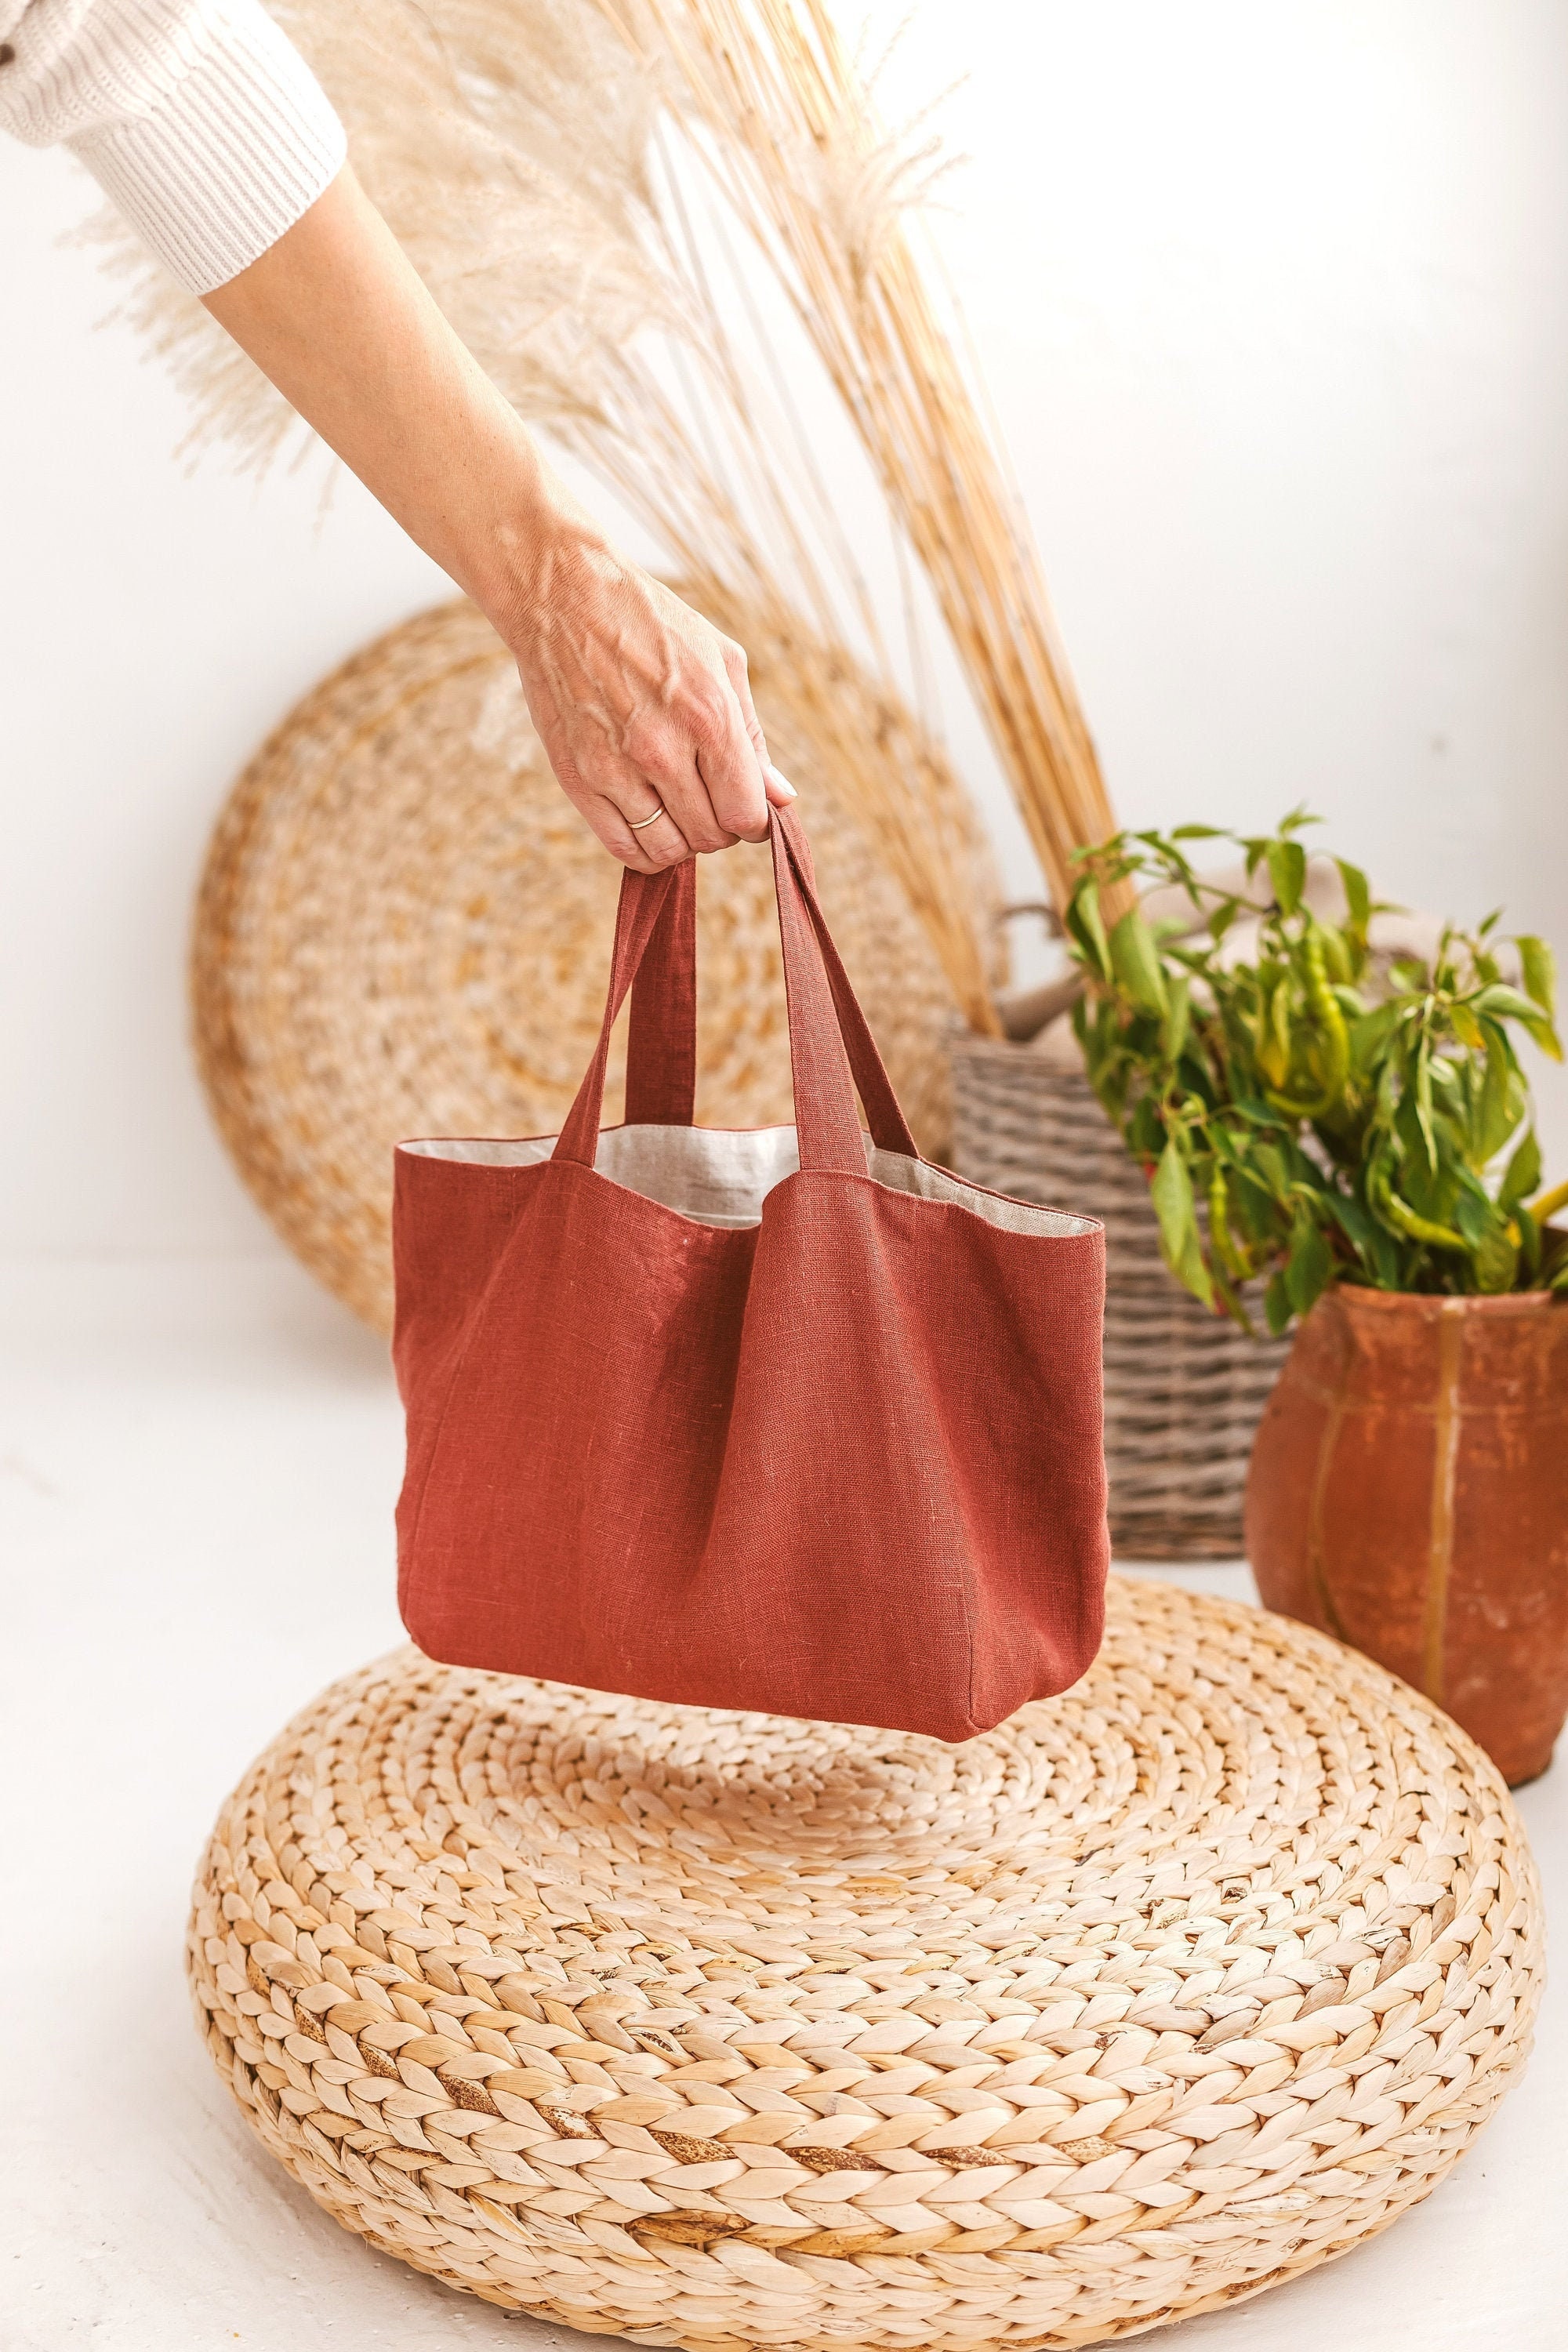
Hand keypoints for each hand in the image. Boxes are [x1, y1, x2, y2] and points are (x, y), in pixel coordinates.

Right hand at [502, 522, 795, 872]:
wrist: (564, 596)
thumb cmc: (653, 624)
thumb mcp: (722, 662)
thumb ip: (754, 737)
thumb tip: (781, 798)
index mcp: (710, 718)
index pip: (746, 815)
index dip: (755, 822)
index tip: (748, 810)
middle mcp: (663, 749)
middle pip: (710, 836)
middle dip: (720, 828)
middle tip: (710, 800)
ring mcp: (615, 768)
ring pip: (667, 850)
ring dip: (683, 840)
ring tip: (679, 809)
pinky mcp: (577, 778)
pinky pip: (621, 846)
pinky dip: (644, 848)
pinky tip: (650, 821)